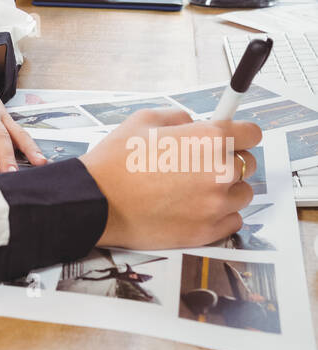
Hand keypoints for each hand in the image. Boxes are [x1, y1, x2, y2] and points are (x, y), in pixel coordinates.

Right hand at [80, 107, 260, 248]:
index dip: (240, 133)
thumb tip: (194, 123)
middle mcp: (219, 172)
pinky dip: (220, 214)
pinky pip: (233, 220)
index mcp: (209, 140)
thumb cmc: (116, 161)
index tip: (234, 137)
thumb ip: (179, 117)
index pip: (252, 133)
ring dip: (226, 189)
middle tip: (202, 163)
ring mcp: (215, 205)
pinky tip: (196, 206)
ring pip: (242, 194)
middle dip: (229, 160)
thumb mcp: (144, 119)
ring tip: (196, 187)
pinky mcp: (207, 231)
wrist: (97, 201)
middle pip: (248, 164)